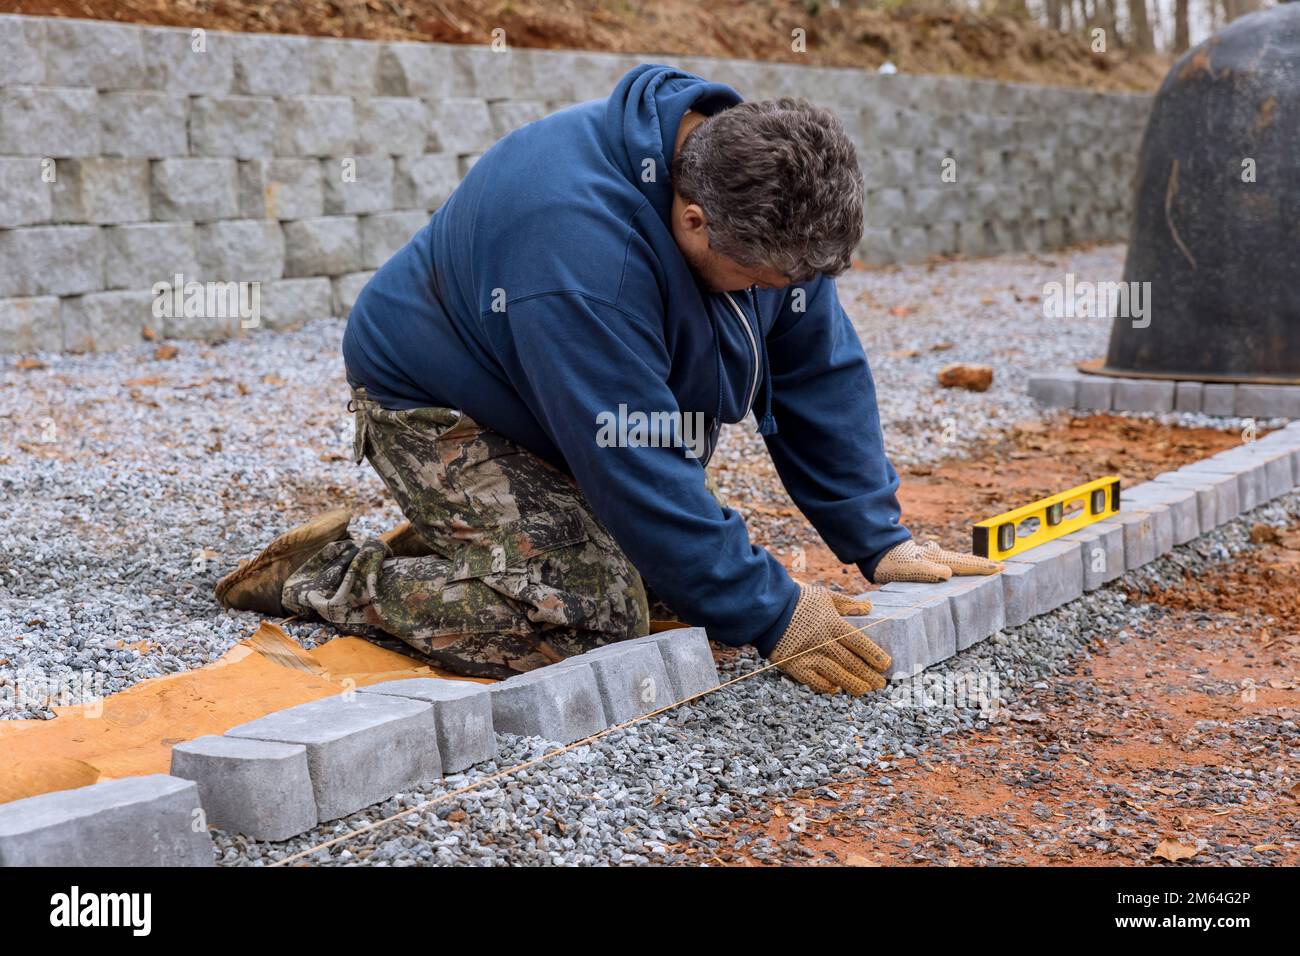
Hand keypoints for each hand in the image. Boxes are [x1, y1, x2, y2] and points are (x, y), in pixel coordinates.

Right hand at [770, 585, 890, 694]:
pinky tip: (836, 688)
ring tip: (865, 690)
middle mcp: (822, 642)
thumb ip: (847, 604)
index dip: (874, 655)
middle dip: (869, 675)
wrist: (766, 609)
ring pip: (836, 675)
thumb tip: (869, 607)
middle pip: (851, 662)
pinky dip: (827, 686)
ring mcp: (808, 656)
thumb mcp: (824, 596)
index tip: (886, 664)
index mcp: (832, 623)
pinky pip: (814, 681)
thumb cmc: (797, 599)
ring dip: (853, 684)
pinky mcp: (794, 665)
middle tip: (881, 684)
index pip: (859, 642)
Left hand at [873, 539, 1002, 583]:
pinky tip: (952, 567)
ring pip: (955, 559)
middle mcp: (935, 557)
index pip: (964, 564)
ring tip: (984, 565)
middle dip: (981, 563)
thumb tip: (949, 573)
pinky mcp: (922, 559)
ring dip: (970, 563)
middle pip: (963, 559)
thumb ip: (927, 571)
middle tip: (1000, 566)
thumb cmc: (888, 562)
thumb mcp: (907, 569)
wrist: (873, 551)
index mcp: (936, 559)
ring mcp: (929, 557)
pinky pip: (944, 562)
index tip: (999, 568)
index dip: (982, 567)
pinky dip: (955, 564)